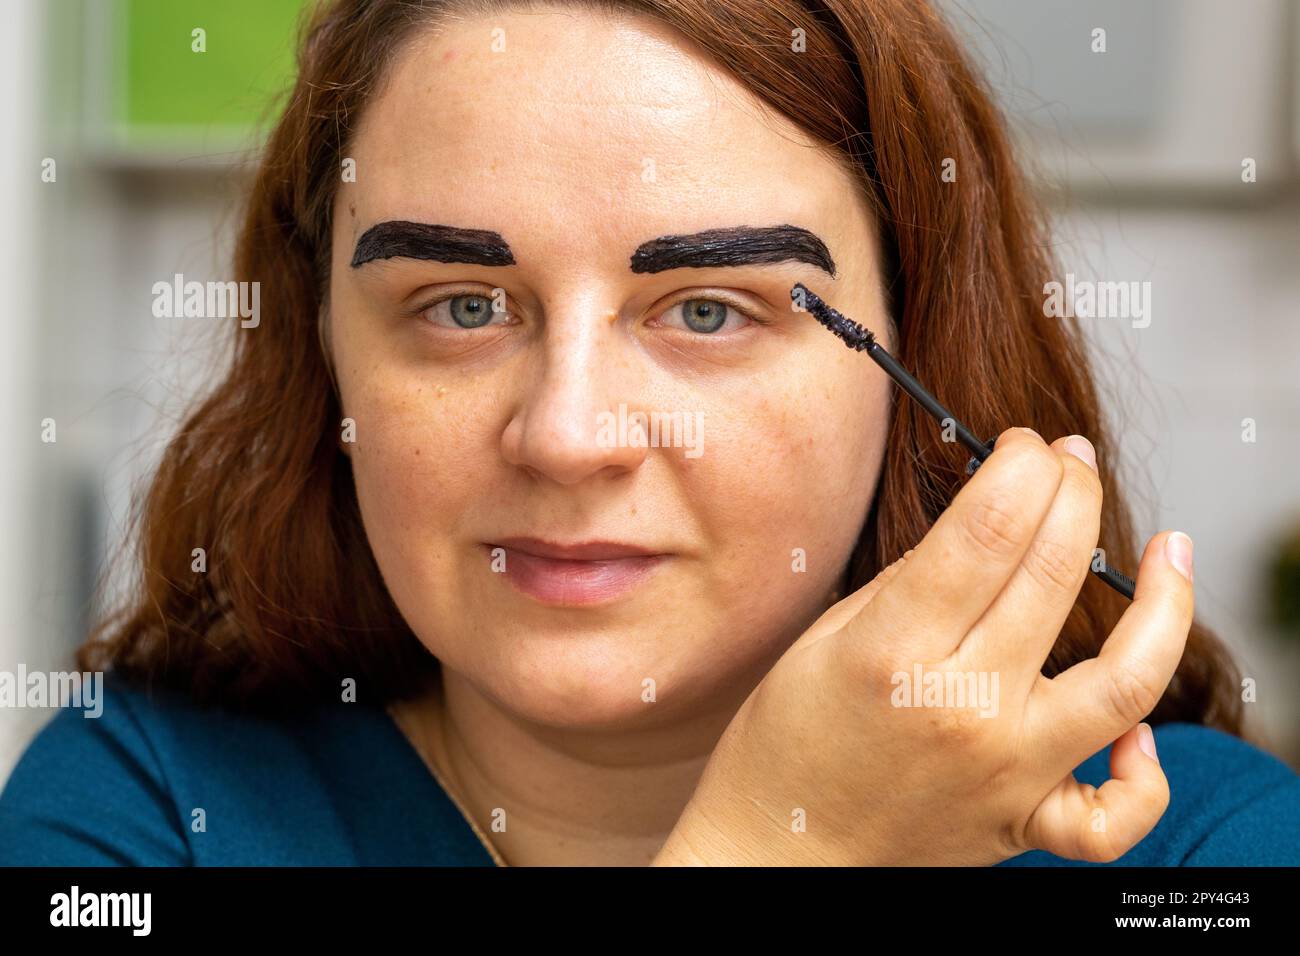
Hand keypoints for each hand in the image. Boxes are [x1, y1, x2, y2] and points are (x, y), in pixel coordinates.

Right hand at [653, 426, 1193, 865]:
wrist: (781, 851)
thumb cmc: (790, 739)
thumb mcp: (828, 638)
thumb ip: (913, 584)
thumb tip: (990, 527)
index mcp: (893, 653)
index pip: (988, 530)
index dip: (1020, 465)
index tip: (1024, 444)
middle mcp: (960, 710)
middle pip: (1053, 573)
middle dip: (1074, 491)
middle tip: (1070, 463)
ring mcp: (1005, 771)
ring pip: (1125, 680)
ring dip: (1163, 603)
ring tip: (1172, 552)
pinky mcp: (1024, 822)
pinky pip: (1114, 812)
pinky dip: (1143, 769)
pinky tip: (1136, 725)